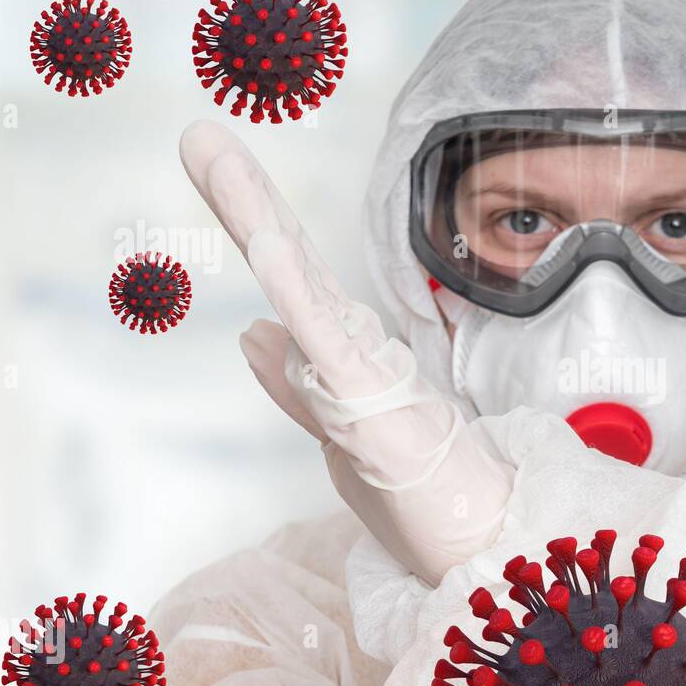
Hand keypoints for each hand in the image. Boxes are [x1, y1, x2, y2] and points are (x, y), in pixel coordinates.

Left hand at [179, 120, 512, 581]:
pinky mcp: (373, 407)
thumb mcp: (341, 440)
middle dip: (243, 197)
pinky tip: (267, 245)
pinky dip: (297, 291)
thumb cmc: (425, 501)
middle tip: (197, 138)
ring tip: (212, 157)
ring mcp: (366, 374)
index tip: (215, 162)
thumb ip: (297, 388)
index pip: (294, 277)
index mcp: (349, 357)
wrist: (488, 548)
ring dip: (257, 219)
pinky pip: (326, 340)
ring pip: (301, 285)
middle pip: (291, 262)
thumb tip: (249, 334)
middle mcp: (358, 351)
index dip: (255, 218)